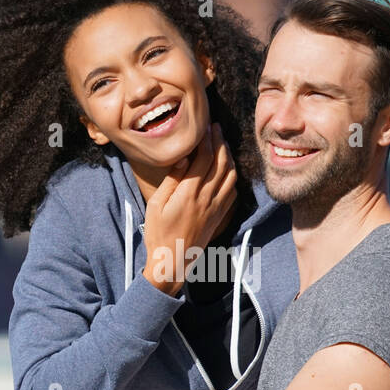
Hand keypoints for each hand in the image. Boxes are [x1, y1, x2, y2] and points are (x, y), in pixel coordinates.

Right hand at [141, 123, 237, 294]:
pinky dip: (232, 176)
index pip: (204, 158)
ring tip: (223, 145)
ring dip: (228, 157)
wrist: (173, 262)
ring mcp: (216, 208)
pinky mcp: (219, 216)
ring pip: (230, 176)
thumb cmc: (158, 234)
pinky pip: (232, 191)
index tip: (206, 126)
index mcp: (189, 193)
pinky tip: (228, 170)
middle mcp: (206, 198)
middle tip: (216, 128)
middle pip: (220, 163)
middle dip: (220, 142)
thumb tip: (182, 158)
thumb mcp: (156, 204)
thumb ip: (171, 180)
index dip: (207, 139)